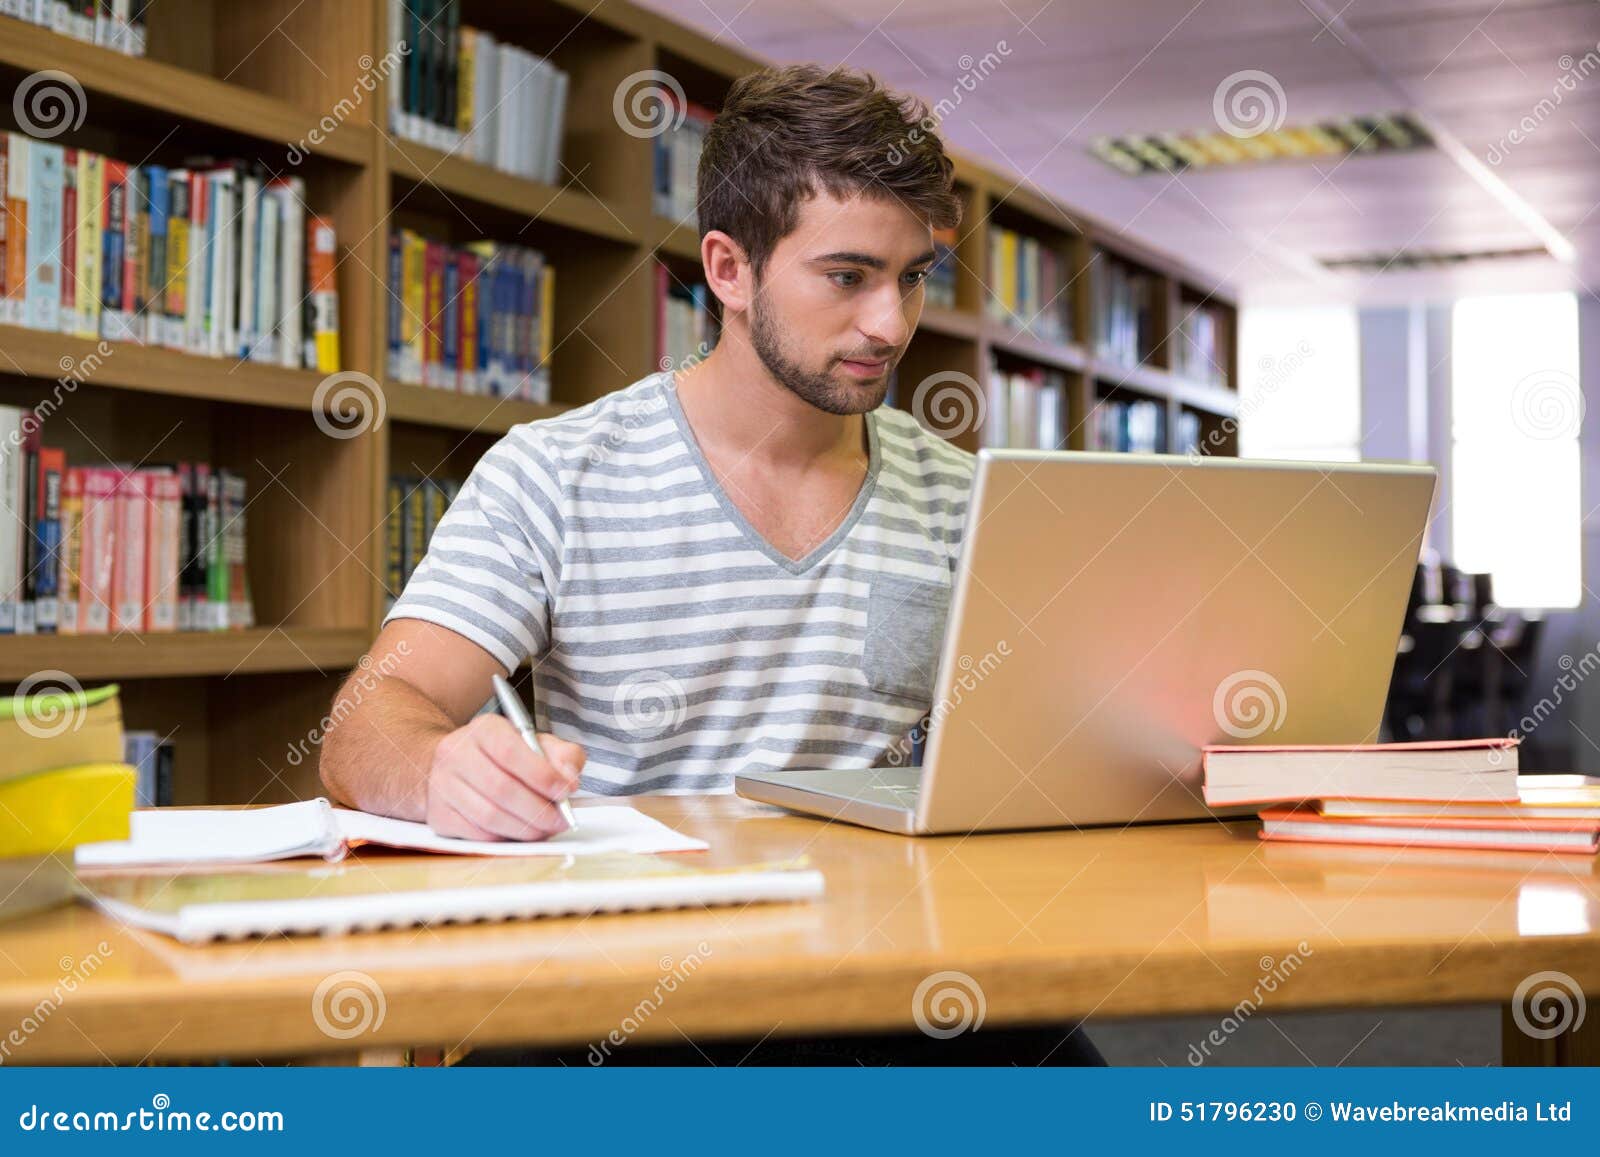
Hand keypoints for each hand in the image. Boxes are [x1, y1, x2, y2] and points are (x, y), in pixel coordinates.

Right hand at [425, 714, 586, 840]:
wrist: (456, 766)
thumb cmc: (504, 757)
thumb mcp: (537, 745)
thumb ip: (563, 756)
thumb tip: (569, 779)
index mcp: (484, 729)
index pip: (510, 751)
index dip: (541, 775)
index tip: (566, 791)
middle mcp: (456, 753)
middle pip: (501, 788)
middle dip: (538, 810)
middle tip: (561, 819)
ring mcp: (442, 785)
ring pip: (489, 816)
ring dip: (525, 829)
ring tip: (546, 829)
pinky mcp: (438, 815)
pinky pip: (477, 834)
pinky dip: (505, 838)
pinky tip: (521, 833)